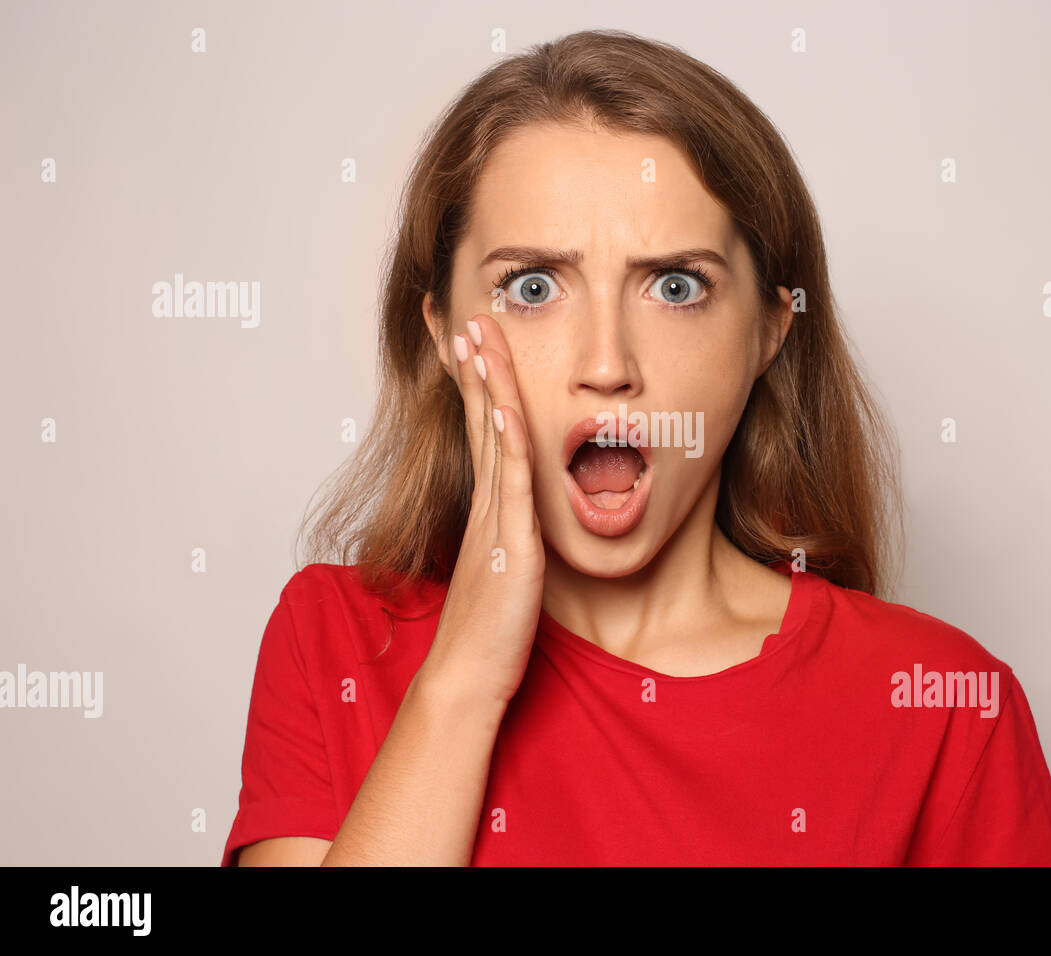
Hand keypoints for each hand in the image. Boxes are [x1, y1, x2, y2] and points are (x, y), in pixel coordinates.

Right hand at [421, 313, 545, 705]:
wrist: (467, 677)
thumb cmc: (488, 633)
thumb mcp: (505, 572)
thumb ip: (511, 540)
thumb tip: (520, 522)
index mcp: (487, 510)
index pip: (483, 433)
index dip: (477, 388)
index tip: (471, 346)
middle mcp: (486, 506)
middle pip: (480, 422)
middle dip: (474, 368)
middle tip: (467, 318)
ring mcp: (494, 520)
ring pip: (491, 439)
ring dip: (487, 385)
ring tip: (479, 337)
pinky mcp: (509, 543)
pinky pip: (509, 483)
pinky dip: (507, 440)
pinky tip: (505, 405)